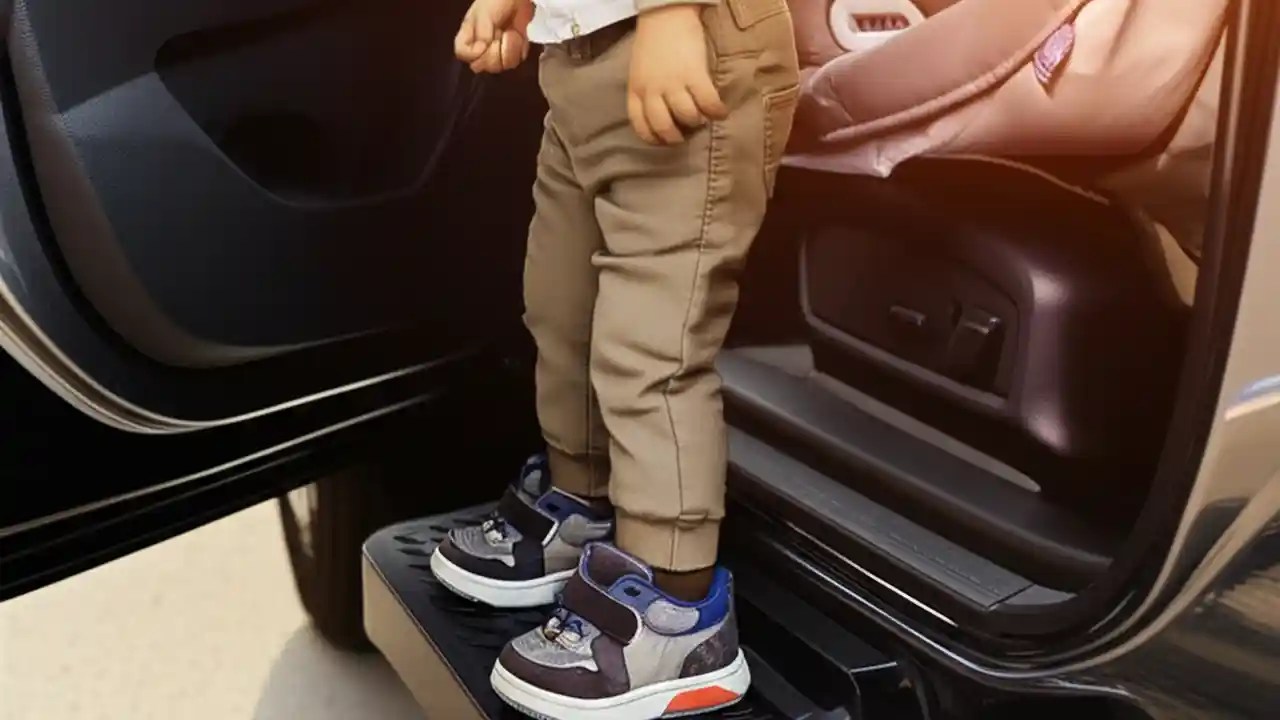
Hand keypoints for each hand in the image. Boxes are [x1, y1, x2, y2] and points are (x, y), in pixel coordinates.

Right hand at [455, 0, 533, 73]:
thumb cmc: (495, 1)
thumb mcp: (484, 14)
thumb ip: (481, 34)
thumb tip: (483, 49)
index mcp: (468, 36)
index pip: (462, 55)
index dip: (472, 54)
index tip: (484, 44)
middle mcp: (480, 47)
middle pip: (482, 66)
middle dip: (494, 53)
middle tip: (500, 35)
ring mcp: (497, 51)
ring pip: (501, 66)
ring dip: (509, 50)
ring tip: (511, 33)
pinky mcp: (513, 52)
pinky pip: (516, 61)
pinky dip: (520, 48)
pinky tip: (520, 36)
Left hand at [628, 6, 727, 143]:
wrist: (666, 15)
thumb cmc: (653, 43)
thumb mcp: (639, 71)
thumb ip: (646, 92)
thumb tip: (663, 114)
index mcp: (636, 90)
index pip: (640, 125)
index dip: (653, 138)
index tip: (663, 141)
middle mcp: (652, 90)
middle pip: (663, 126)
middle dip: (676, 137)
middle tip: (685, 134)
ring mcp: (673, 84)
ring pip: (686, 117)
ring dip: (697, 121)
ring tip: (702, 117)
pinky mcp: (695, 75)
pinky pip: (707, 103)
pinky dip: (716, 111)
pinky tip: (720, 112)